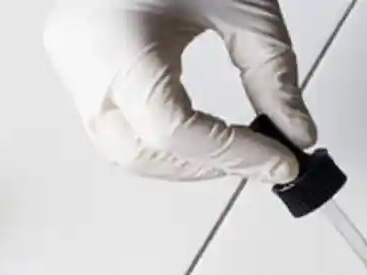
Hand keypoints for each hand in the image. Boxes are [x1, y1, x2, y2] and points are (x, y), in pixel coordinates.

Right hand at [43, 0, 315, 182]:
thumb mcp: (246, 5)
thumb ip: (274, 75)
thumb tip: (294, 132)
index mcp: (117, 36)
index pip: (173, 128)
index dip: (230, 155)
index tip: (277, 161)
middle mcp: (82, 56)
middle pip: (141, 151)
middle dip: (208, 166)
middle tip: (263, 159)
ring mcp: (71, 63)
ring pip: (123, 150)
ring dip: (184, 161)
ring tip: (235, 149)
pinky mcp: (76, 63)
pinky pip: (115, 125)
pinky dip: (161, 140)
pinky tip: (199, 133)